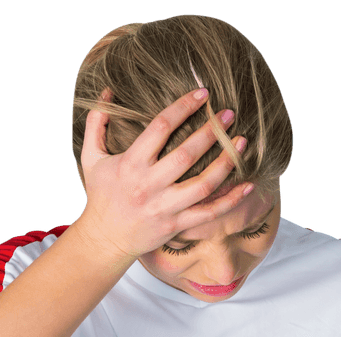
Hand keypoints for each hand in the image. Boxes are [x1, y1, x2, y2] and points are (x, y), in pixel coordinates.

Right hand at [76, 87, 250, 259]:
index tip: (202, 94)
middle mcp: (150, 185)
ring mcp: (165, 207)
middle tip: (229, 114)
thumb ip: (97, 124)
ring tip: (242, 143)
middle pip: (187, 155)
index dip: (183, 107)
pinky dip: (230, 200)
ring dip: (226, 164)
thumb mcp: (91, 158)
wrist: (105, 239)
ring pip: (203, 185)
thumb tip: (106, 93)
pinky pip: (208, 213)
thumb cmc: (101, 195)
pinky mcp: (176, 225)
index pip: (161, 128)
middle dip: (211, 132)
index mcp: (131, 164)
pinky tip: (249, 185)